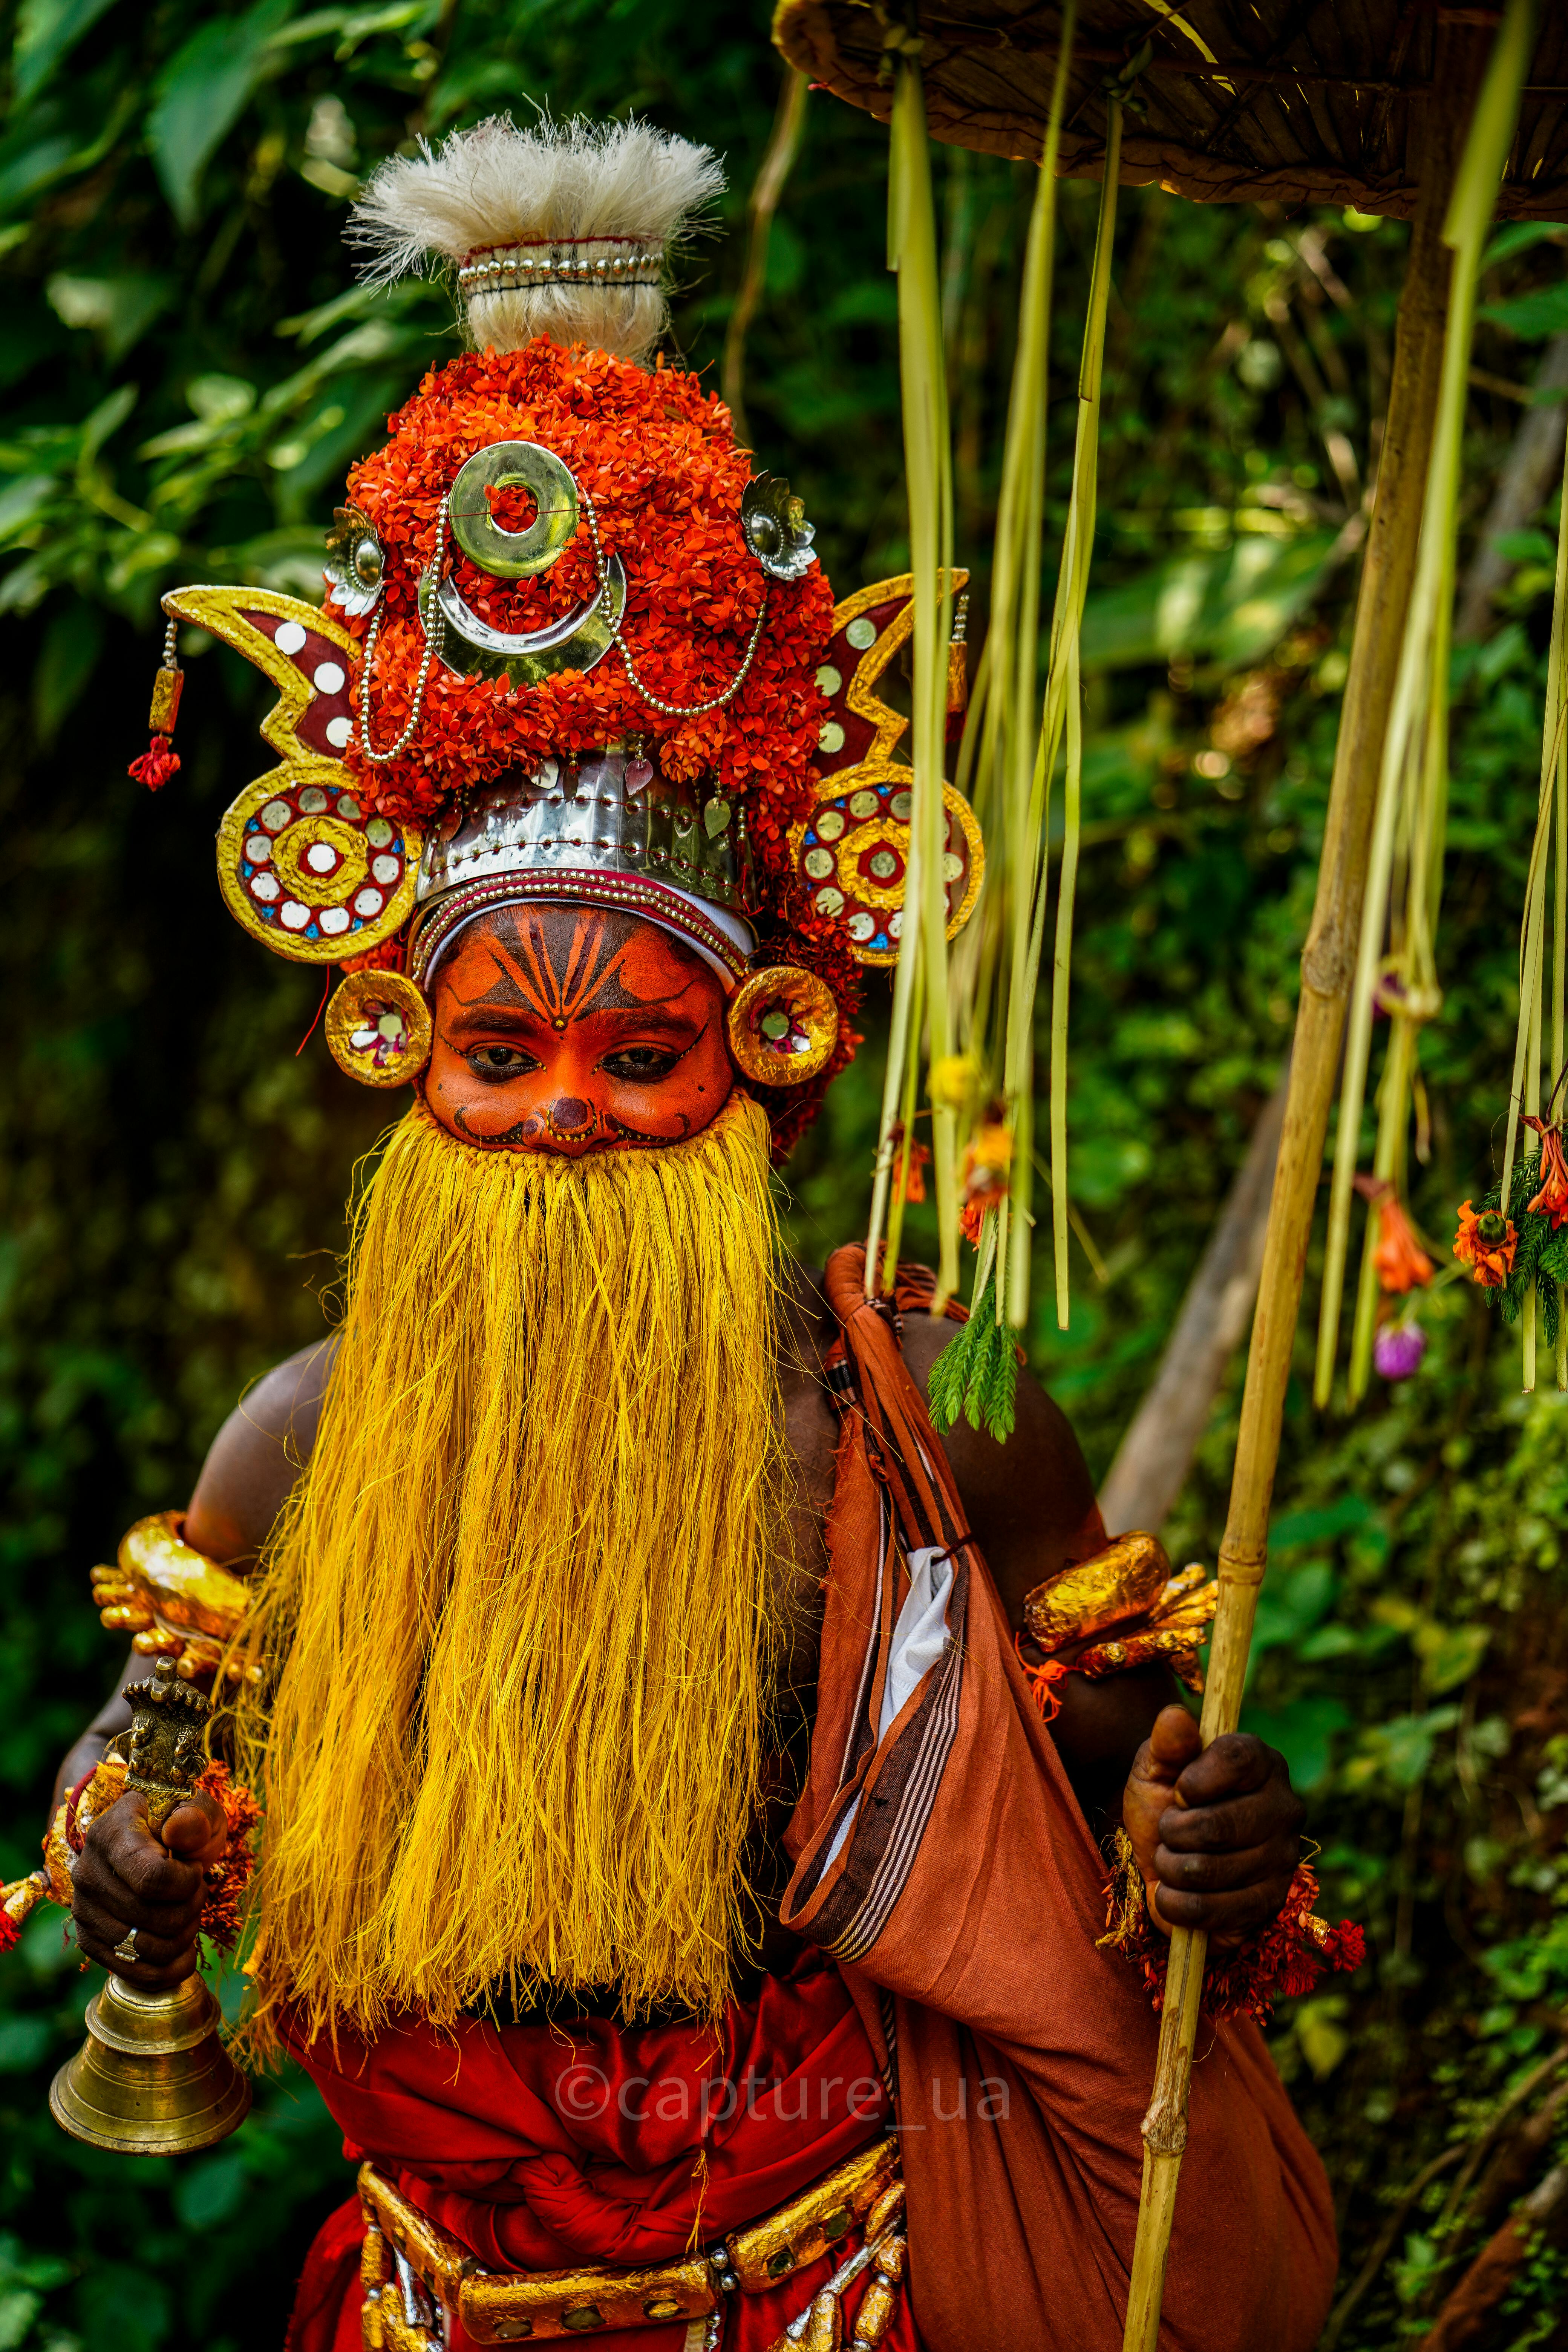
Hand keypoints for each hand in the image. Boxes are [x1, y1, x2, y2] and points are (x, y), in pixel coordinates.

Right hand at [71, 1786, 228, 1987]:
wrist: (157, 1843)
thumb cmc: (180, 1824)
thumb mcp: (196, 1809)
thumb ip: (194, 1817)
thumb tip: (179, 1829)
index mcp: (109, 1834)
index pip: (152, 1879)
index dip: (187, 1882)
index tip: (195, 1868)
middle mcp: (86, 1874)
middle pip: (154, 1919)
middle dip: (191, 1908)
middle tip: (196, 1890)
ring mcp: (84, 1912)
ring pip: (148, 1950)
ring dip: (184, 1935)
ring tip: (187, 1911)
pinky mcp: (90, 1943)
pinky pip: (138, 1975)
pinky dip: (172, 1967)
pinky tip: (183, 1945)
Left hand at [1122, 1704, 1303, 1948]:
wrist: (1163, 1863)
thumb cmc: (1163, 1806)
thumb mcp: (1155, 1768)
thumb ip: (1165, 1743)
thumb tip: (1175, 1715)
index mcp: (1261, 1762)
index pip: (1236, 1759)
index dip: (1194, 1781)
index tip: (1178, 1792)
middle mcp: (1285, 1807)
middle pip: (1219, 1824)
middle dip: (1173, 1832)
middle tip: (1168, 1831)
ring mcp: (1283, 1858)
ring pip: (1210, 1870)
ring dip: (1171, 1868)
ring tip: (1172, 1860)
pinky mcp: (1270, 1903)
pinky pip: (1214, 1910)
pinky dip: (1177, 1904)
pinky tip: (1175, 1892)